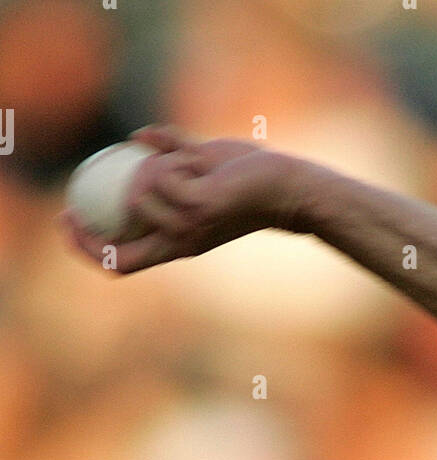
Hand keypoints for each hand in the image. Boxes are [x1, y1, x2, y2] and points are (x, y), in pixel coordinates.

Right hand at [58, 126, 310, 273]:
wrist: (287, 189)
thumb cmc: (247, 179)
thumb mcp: (200, 167)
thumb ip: (170, 153)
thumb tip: (136, 138)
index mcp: (176, 242)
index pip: (122, 262)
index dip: (88, 248)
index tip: (68, 222)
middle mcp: (180, 242)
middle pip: (118, 255)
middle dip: (84, 236)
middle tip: (71, 205)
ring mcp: (190, 227)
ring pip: (138, 193)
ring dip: (151, 167)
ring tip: (185, 161)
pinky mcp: (201, 207)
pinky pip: (163, 176)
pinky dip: (171, 157)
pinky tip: (197, 158)